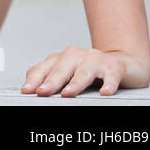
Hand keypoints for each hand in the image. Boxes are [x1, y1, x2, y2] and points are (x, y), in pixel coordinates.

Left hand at [21, 45, 149, 96]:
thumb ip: (51, 76)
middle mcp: (77, 56)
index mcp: (62, 58)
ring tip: (67, 94)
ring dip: (75, 83)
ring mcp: (96, 60)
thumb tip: (29, 86)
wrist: (123, 63)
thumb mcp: (69, 73)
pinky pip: (111, 76)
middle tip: (42, 92)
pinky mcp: (115, 67)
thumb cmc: (91, 71)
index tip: (26, 90)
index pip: (45, 68)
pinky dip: (108, 84)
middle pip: (61, 68)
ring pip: (84, 71)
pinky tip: (105, 92)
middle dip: (51, 81)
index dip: (34, 79)